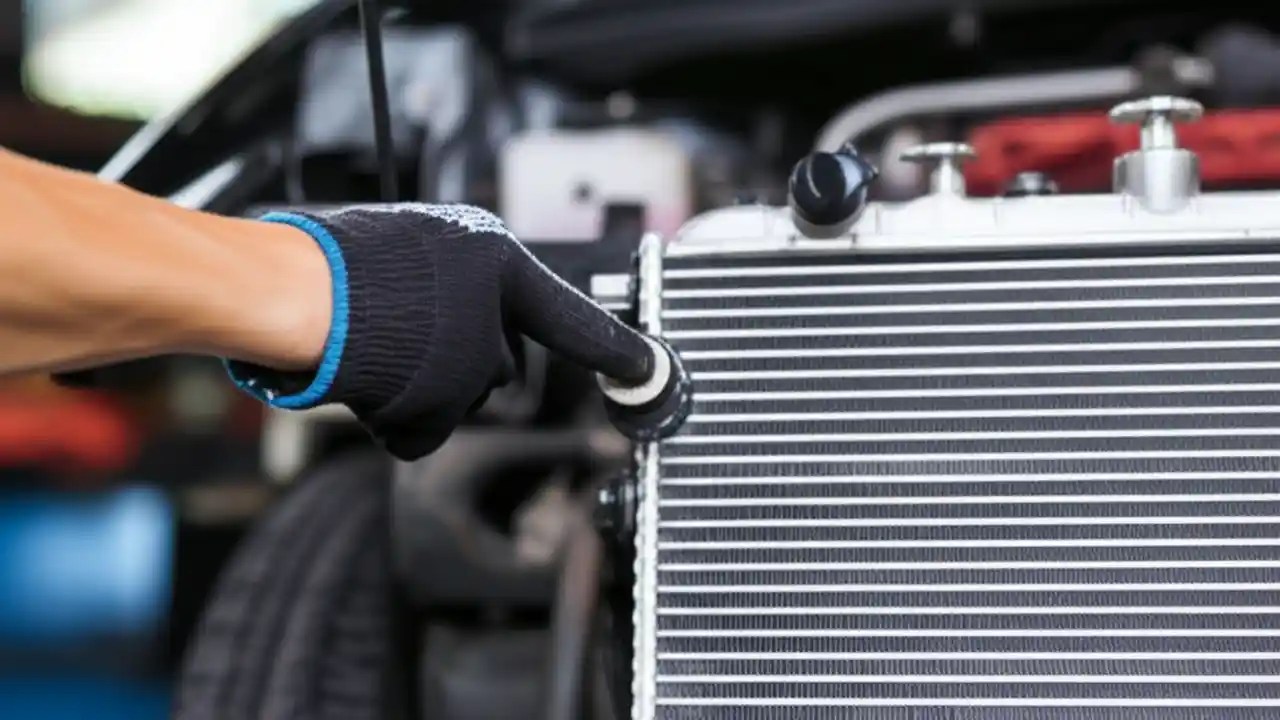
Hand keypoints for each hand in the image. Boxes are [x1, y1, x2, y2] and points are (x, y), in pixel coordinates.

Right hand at [227, 203, 652, 459]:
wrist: (286, 290)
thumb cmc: (337, 257)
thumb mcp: (417, 244)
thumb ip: (462, 280)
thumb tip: (475, 312)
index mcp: (494, 259)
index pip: (568, 314)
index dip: (611, 346)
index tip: (646, 370)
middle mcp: (493, 314)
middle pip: (501, 365)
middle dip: (461, 360)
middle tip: (403, 334)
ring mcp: (467, 366)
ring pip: (461, 398)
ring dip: (425, 388)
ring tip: (373, 351)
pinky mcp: (436, 410)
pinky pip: (423, 434)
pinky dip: (395, 421)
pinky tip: (366, 386)